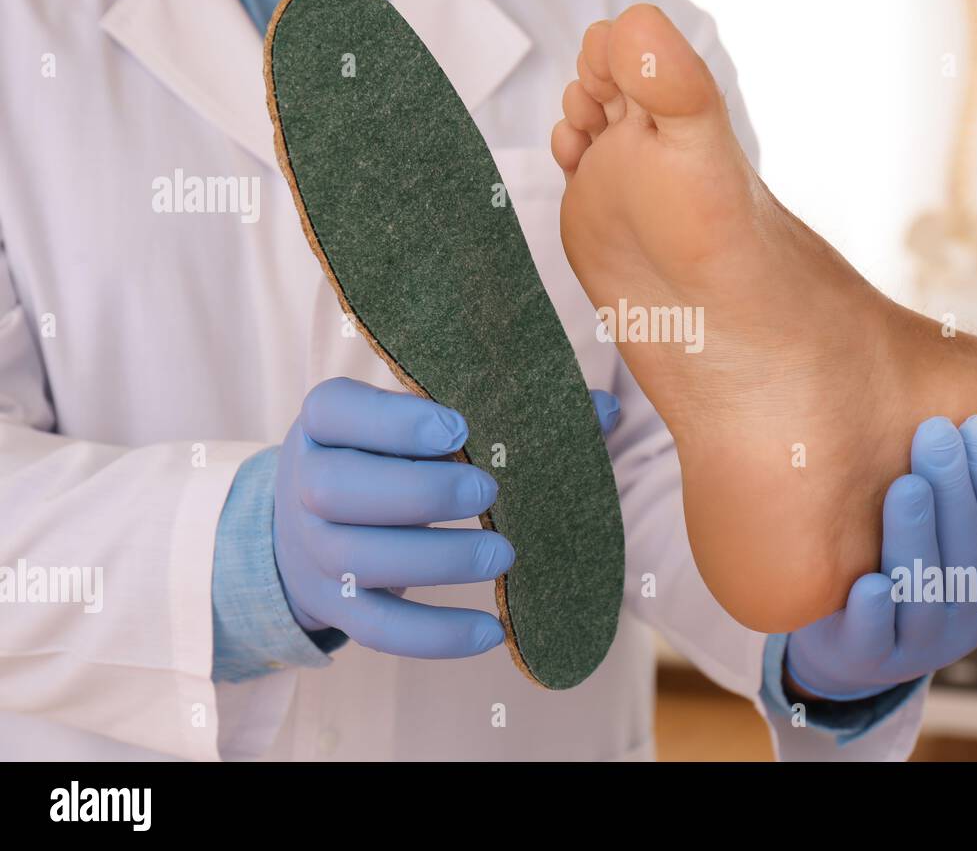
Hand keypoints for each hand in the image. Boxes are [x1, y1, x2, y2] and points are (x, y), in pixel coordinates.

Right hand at [273, 376, 619, 657]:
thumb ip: (506, 413)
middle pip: (338, 489)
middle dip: (420, 491)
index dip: (395, 420)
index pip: (335, 408)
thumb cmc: (390, 458)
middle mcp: (304, 481)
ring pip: (359, 559)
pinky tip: (492, 629)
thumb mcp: (419, 425)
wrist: (306, 528)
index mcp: (325, 421)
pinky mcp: (335, 606)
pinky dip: (435, 635)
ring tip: (504, 555)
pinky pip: (378, 629)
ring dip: (437, 560)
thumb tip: (604, 409)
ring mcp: (313, 549)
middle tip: (489, 492)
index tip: (460, 426)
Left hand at [784, 415, 976, 699]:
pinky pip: (875, 636)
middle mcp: (968, 616)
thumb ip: (953, 492)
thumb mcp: (941, 540)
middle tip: (935, 432)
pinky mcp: (869, 658)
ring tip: (905, 485)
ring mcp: (921, 643)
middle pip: (967, 552)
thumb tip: (950, 398)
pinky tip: (867, 581)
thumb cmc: (900, 570)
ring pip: (924, 590)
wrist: (852, 647)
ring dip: (915, 536)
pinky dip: (874, 610)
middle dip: (954, 488)